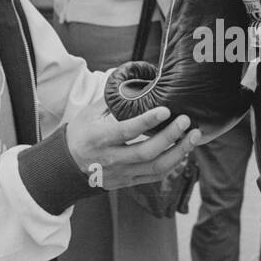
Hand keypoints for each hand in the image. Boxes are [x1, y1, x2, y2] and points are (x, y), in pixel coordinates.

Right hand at [65, 104, 200, 190]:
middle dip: (170, 137)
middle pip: (146, 152)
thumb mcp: (90, 113)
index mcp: (99, 138)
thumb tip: (134, 79)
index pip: (126, 131)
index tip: (166, 109)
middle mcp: (111, 159)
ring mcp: (121, 173)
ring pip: (155, 168)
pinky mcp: (128, 182)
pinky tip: (183, 150)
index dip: (147, 121)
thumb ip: (113, 99)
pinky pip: (155, 176)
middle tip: (186, 121)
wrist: (67, 165)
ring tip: (194, 136)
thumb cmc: (81, 134)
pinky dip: (172, 164)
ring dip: (178, 152)